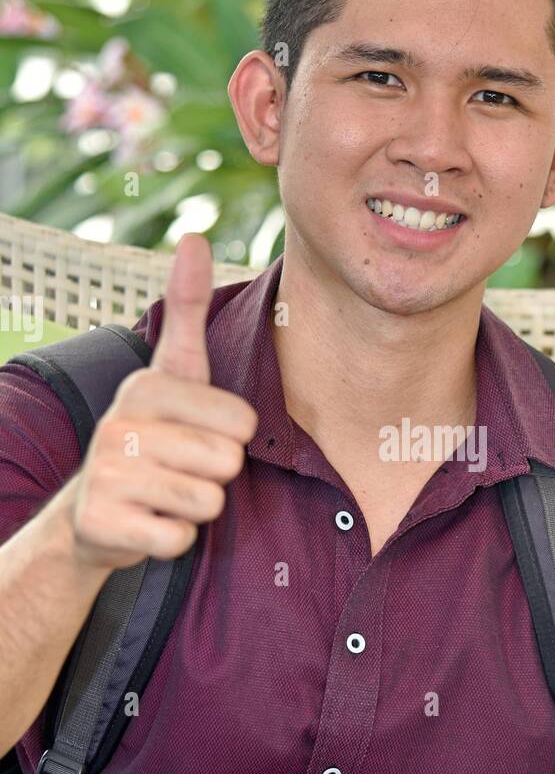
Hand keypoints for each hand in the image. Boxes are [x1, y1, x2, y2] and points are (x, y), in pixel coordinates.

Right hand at [65, 234, 257, 570]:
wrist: (93, 512)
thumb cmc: (152, 436)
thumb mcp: (172, 371)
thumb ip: (186, 307)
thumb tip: (195, 235)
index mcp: (146, 385)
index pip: (242, 422)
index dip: (233, 438)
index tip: (198, 434)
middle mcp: (118, 424)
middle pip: (227, 462)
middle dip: (216, 475)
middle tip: (182, 469)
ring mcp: (106, 476)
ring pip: (207, 502)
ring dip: (197, 507)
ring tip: (166, 494)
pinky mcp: (104, 525)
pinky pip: (178, 538)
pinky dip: (173, 539)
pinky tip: (149, 523)